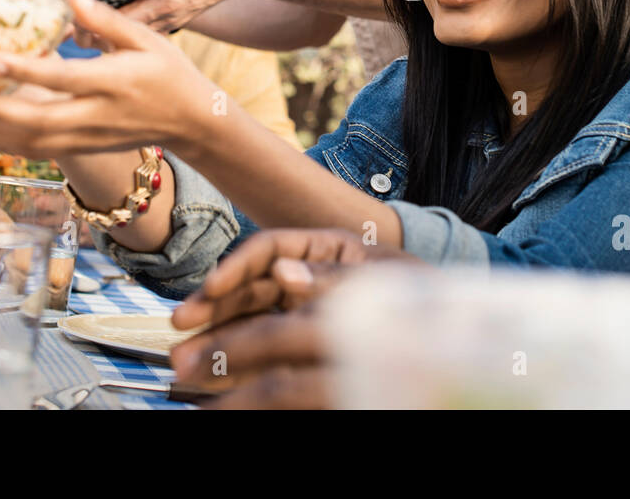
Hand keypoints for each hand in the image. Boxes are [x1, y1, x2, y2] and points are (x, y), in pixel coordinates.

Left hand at [0, 0, 218, 155]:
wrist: (193, 121)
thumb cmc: (171, 74)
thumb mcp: (149, 38)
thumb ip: (105, 19)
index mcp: (115, 83)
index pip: (64, 78)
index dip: (26, 71)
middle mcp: (97, 115)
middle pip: (38, 120)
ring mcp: (88, 137)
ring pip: (31, 141)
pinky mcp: (82, 148)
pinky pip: (36, 151)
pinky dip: (4, 143)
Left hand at [73, 0, 253, 30]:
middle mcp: (172, 1)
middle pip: (127, 21)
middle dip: (95, 23)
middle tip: (64, 21)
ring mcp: (175, 16)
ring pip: (135, 36)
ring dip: (106, 37)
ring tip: (75, 34)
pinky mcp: (177, 24)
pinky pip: (146, 38)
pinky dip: (123, 41)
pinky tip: (102, 39)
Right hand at [165, 228, 412, 409]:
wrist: (449, 332)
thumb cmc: (416, 294)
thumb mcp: (379, 281)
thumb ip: (331, 279)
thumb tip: (282, 274)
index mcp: (324, 250)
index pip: (269, 249)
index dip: (236, 266)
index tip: (212, 289)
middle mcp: (306, 278)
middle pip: (248, 287)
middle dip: (212, 307)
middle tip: (180, 328)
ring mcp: (301, 310)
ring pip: (248, 322)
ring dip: (215, 338)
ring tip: (185, 362)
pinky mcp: (302, 344)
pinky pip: (264, 351)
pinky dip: (238, 363)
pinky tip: (215, 380)